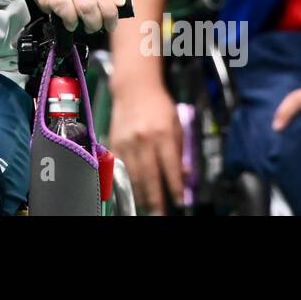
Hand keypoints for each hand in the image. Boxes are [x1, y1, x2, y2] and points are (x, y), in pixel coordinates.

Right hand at [18, 0, 127, 32]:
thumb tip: (119, 3)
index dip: (114, 11)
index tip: (111, 24)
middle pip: (101, 0)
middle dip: (105, 19)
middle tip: (100, 27)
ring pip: (87, 6)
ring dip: (91, 21)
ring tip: (87, 27)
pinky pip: (65, 8)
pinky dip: (70, 20)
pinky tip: (70, 24)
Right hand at [108, 76, 183, 214]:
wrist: (134, 87)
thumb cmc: (158, 104)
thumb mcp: (177, 123)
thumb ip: (181, 149)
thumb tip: (186, 174)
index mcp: (162, 133)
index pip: (170, 167)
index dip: (175, 187)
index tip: (180, 201)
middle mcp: (143, 139)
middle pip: (150, 175)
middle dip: (156, 198)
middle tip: (160, 212)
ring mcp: (127, 141)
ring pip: (133, 174)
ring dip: (141, 193)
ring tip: (147, 206)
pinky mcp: (115, 142)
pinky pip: (121, 167)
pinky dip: (126, 180)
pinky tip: (132, 189)